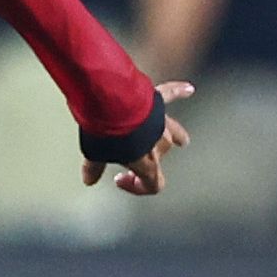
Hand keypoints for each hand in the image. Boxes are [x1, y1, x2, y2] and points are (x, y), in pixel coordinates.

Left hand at [84, 81, 194, 196]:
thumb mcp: (94, 154)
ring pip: (173, 132)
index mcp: (146, 161)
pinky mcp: (157, 102)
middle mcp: (159, 143)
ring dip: (177, 136)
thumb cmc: (106, 131)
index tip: (123, 179)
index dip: (139, 187)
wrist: (112, 103)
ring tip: (183, 140)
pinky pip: (171, 95)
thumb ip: (94, 168)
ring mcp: (161, 122)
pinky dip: (179, 92)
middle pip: (157, 156)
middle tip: (132, 155)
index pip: (153, 183)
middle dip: (145, 157)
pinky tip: (187, 89)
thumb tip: (88, 179)